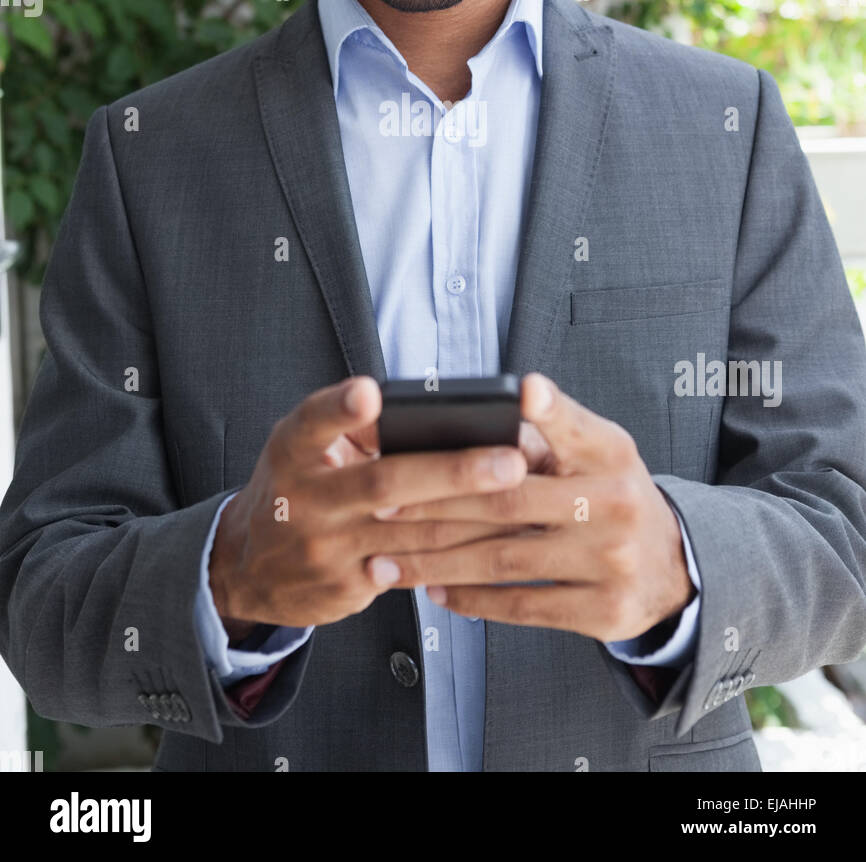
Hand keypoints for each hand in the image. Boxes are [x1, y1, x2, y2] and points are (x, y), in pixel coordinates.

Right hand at [209, 376, 528, 635]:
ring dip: (471, 518)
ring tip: (523, 500)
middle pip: (383, 482)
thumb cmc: (295, 487)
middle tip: (509, 461)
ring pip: (409, 532)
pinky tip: (495, 544)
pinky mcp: (343, 587)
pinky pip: (409, 571)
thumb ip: (352, 426)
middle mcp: (304, 497)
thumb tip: (432, 406)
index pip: (314, 420)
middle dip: (452, 471)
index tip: (372, 393)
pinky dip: (453, 557)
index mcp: (293, 448)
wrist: (247, 566)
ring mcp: (324, 547)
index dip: (342, 408)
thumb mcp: (303, 446)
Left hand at [366, 373, 696, 640]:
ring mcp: (611, 561)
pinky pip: (521, 606)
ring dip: (436, 560)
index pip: (575, 426)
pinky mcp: (603, 611)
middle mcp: (616, 503)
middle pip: (510, 501)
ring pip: (504, 560)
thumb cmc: (608, 493)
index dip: (550, 410)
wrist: (671, 566)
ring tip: (388, 556)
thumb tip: (474, 417)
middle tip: (381, 502)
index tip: (522, 391)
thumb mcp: (596, 453)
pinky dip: (472, 599)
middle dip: (436, 504)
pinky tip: (435, 589)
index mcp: (612, 453)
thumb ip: (547, 435)